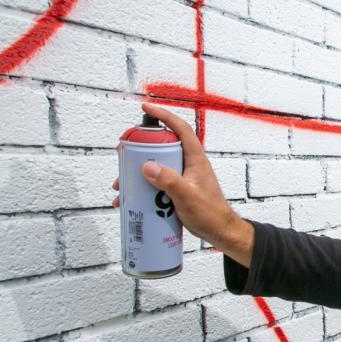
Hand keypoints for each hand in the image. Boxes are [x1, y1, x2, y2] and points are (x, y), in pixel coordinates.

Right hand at [113, 103, 254, 266]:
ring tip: (121, 186)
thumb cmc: (210, 214)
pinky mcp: (176, 189)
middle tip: (123, 153)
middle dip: (140, 149)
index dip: (164, 116)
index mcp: (195, 159)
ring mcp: (181, 177)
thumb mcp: (187, 197)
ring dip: (137, 174)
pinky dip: (142, 189)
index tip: (147, 109)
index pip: (180, 129)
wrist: (219, 232)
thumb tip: (147, 166)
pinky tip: (129, 200)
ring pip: (155, 167)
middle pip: (161, 147)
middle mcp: (187, 164)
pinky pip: (156, 183)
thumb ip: (169, 181)